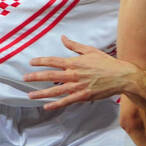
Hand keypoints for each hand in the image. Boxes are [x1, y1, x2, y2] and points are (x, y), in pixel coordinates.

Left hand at [24, 35, 138, 108]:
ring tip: (30, 95)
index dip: (40, 62)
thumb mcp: (90, 51)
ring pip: (55, 90)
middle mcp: (74, 74)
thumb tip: (63, 38)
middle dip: (35, 77)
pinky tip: (47, 106)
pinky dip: (56, 104)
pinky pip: (66, 101)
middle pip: (50, 76)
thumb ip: (74, 46)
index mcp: (75, 62)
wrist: (121, 77)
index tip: (31, 63)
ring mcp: (78, 86)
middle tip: (25, 78)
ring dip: (41, 93)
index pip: (53, 61)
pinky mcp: (83, 96)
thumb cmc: (107, 63)